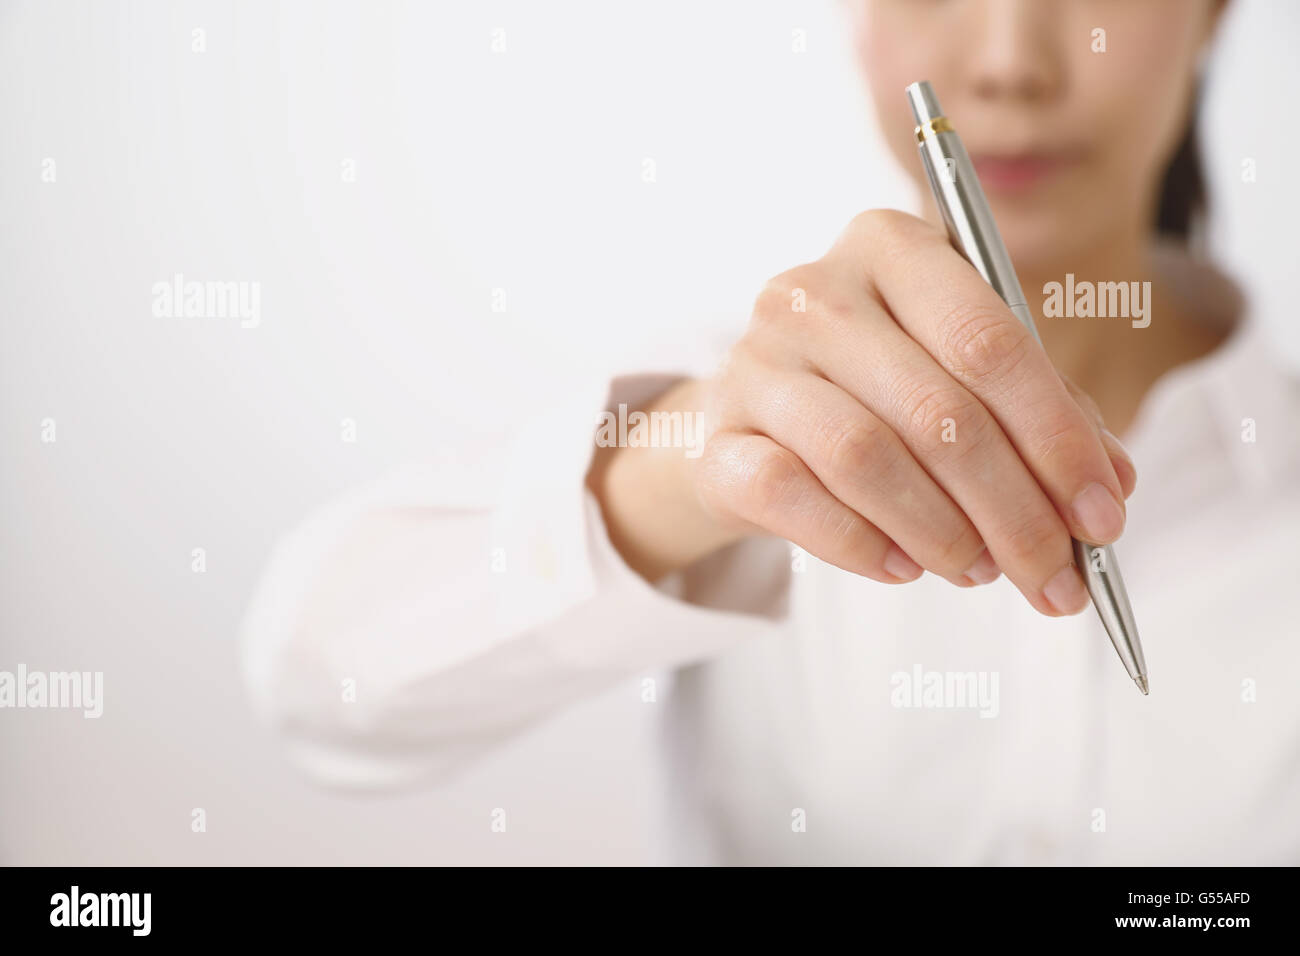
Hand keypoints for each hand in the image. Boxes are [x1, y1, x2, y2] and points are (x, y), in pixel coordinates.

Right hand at [685, 209, 1134, 616]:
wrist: (745, 421)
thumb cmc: (870, 391)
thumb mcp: (957, 376)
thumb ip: (1036, 415)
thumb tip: (1112, 486)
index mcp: (891, 248)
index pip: (992, 341)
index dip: (1058, 438)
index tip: (1104, 516)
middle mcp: (815, 291)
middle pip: (939, 411)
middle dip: (1015, 511)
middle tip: (1054, 577)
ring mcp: (755, 360)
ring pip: (866, 456)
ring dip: (941, 532)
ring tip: (979, 571)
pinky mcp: (714, 433)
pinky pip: (792, 495)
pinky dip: (859, 542)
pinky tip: (901, 567)